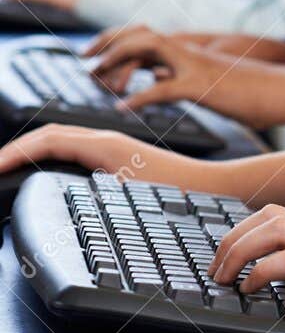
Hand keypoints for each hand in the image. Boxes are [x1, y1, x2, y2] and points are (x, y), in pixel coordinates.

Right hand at [0, 123, 218, 193]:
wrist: (215, 188)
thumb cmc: (180, 193)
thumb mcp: (131, 197)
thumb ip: (92, 194)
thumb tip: (57, 195)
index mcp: (104, 145)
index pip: (46, 140)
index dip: (14, 153)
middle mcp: (106, 140)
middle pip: (48, 135)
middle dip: (16, 149)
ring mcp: (113, 147)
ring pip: (60, 140)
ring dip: (32, 150)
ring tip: (8, 168)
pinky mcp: (119, 157)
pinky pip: (74, 149)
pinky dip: (50, 155)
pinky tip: (45, 171)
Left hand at [84, 24, 276, 124]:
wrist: (284, 91)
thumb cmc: (252, 91)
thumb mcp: (208, 81)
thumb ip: (180, 76)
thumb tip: (156, 79)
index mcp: (189, 50)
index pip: (143, 36)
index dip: (115, 40)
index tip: (95, 55)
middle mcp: (188, 51)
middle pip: (137, 33)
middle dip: (106, 43)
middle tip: (84, 61)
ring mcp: (194, 65)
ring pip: (144, 49)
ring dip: (116, 61)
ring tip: (97, 78)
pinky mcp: (202, 85)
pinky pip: (161, 89)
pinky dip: (137, 98)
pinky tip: (122, 109)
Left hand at [209, 202, 284, 332]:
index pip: (282, 216)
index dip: (245, 231)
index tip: (226, 258)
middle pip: (269, 213)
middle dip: (232, 238)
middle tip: (215, 270)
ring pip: (274, 226)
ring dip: (239, 250)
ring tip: (223, 278)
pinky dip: (262, 269)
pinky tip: (252, 289)